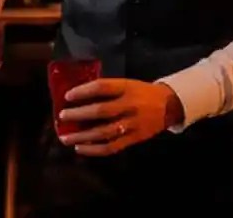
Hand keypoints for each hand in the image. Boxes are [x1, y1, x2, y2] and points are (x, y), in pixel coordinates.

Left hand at [57, 79, 184, 156]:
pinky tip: (81, 148)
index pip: (102, 87)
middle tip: (62, 116)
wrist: (169, 105)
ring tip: (65, 137)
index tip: (67, 96)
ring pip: (104, 132)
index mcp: (127, 87)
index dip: (83, 91)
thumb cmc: (142, 92)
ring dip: (82, 136)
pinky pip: (112, 147)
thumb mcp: (128, 84)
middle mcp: (130, 105)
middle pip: (101, 111)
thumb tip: (78, 96)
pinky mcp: (134, 139)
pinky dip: (94, 150)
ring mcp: (133, 124)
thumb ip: (108, 89)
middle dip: (79, 114)